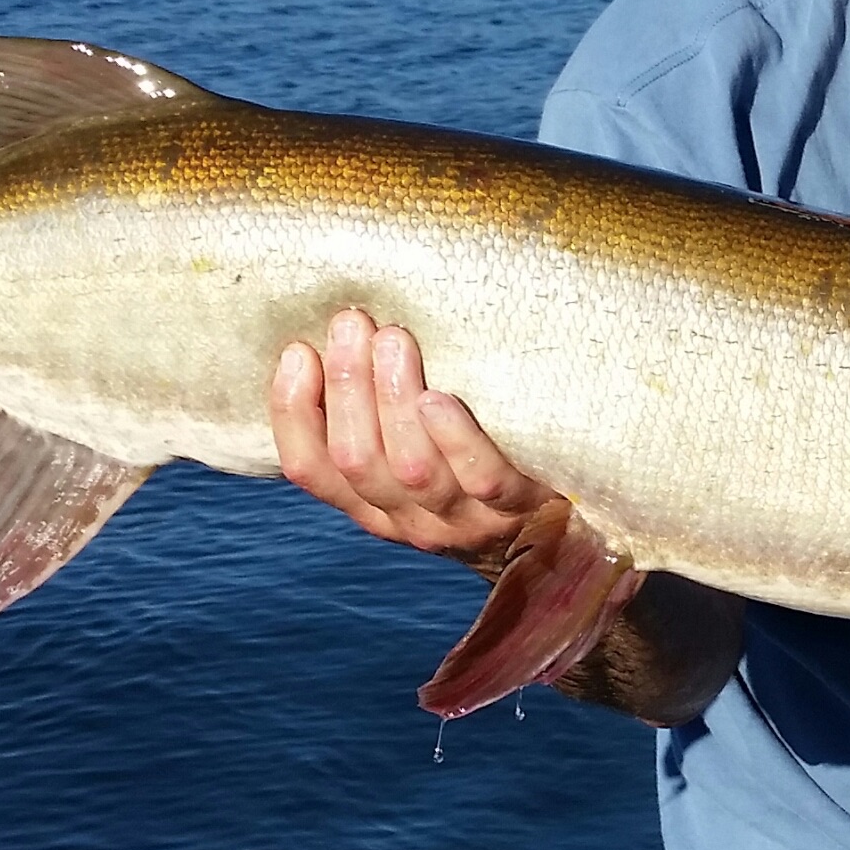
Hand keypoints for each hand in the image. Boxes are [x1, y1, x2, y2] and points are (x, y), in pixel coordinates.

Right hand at [269, 308, 558, 566]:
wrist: (556, 527)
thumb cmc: (470, 463)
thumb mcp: (411, 450)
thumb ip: (375, 413)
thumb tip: (338, 331)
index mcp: (370, 502)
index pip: (310, 468)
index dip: (293, 412)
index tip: (299, 351)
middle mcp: (408, 517)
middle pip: (358, 460)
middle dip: (347, 386)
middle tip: (351, 323)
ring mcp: (462, 519)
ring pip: (411, 468)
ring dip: (393, 399)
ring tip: (392, 339)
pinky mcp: (516, 507)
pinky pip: (481, 478)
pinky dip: (456, 439)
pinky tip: (440, 398)